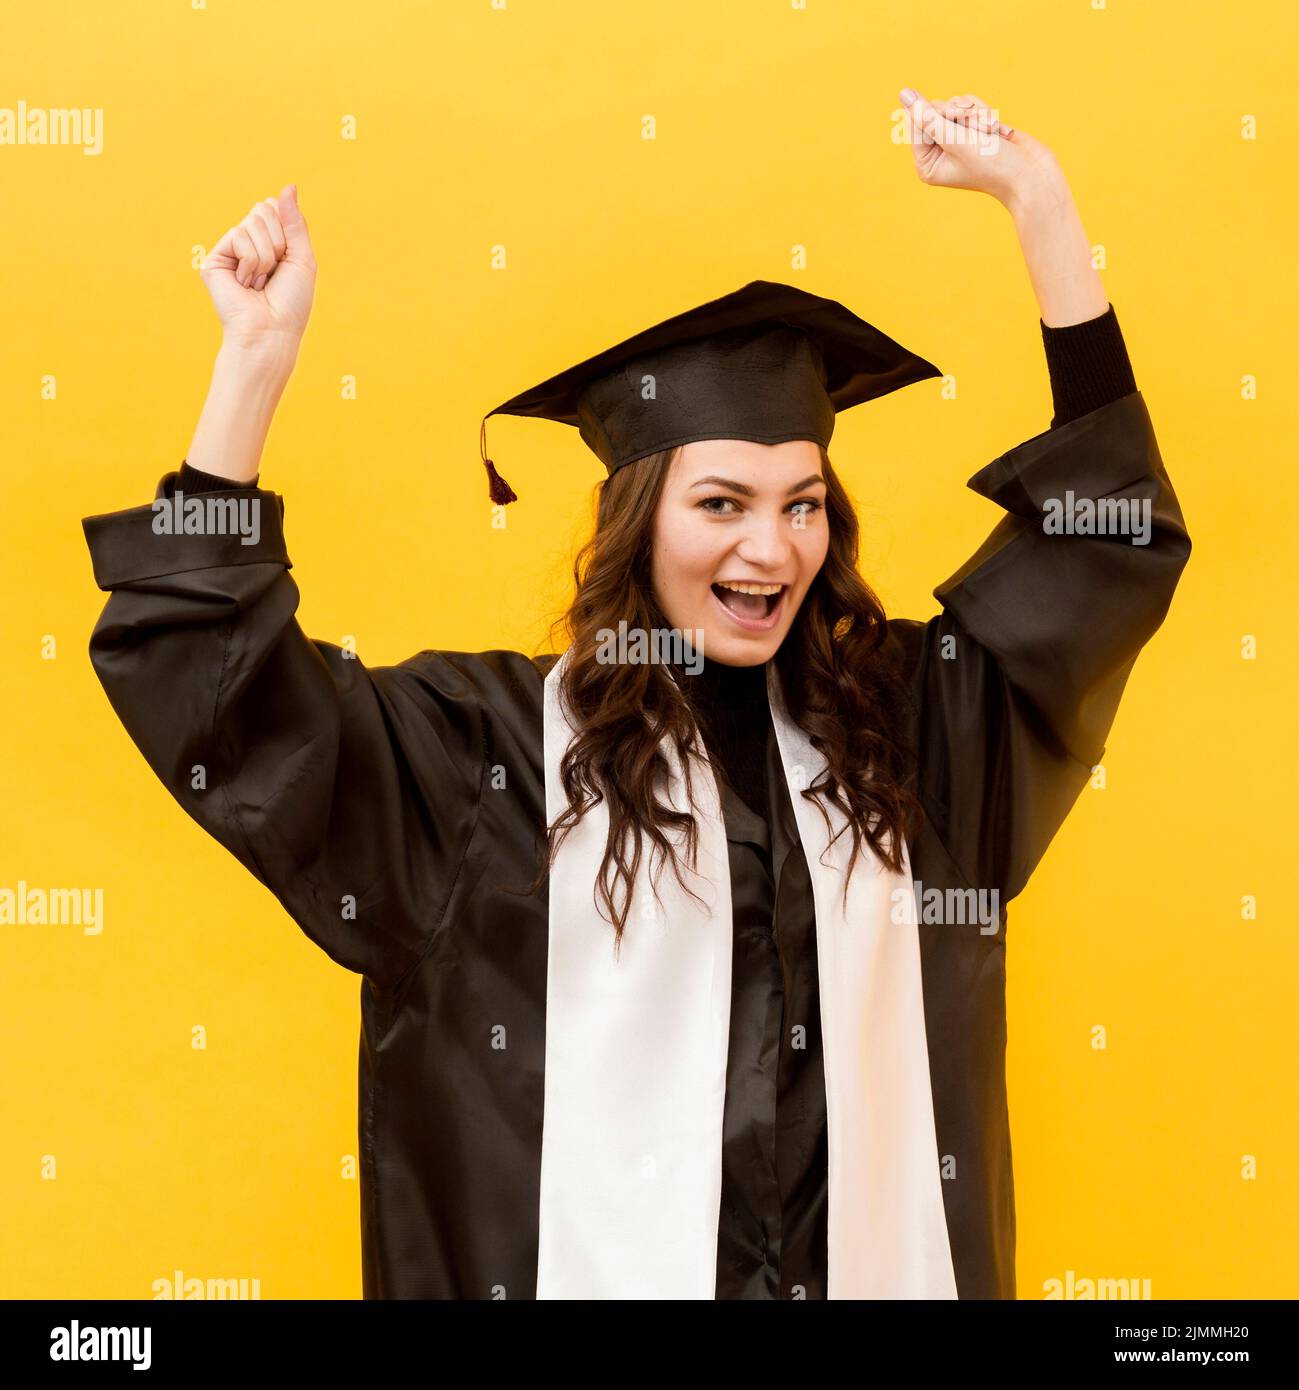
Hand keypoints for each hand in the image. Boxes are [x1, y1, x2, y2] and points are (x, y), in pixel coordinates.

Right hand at [199, 184, 316, 355]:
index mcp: (270, 240)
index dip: (288, 231)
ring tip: (260, 281)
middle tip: (274, 272)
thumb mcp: (302, 258)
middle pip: (264, 209)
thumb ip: (295, 222)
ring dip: (266, 256)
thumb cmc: (290, 302)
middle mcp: (248, 241)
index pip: (276, 207)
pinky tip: (245, 282)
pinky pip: (239, 236)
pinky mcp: (214, 258)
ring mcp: (230, 249)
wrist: (271, 330)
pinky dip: (251, 261)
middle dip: (278, 242)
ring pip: (253, 223)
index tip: (288, 260)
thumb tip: (289, 185)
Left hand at [898, 89, 1063, 211]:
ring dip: (977, 115)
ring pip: (956, 105)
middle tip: (979, 131)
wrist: (1029, 173)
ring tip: (991, 133)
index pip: (916, 122)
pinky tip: (999, 131)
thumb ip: (928, 116)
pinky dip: (986, 113)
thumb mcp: (956, 139)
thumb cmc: (991, 163)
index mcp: (926, 164)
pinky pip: (971, 105)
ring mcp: (956, 141)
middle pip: (935, 110)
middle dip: (961, 115)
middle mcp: (937, 153)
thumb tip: (904, 93)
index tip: (958, 121)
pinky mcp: (973, 130)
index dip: (938, 114)